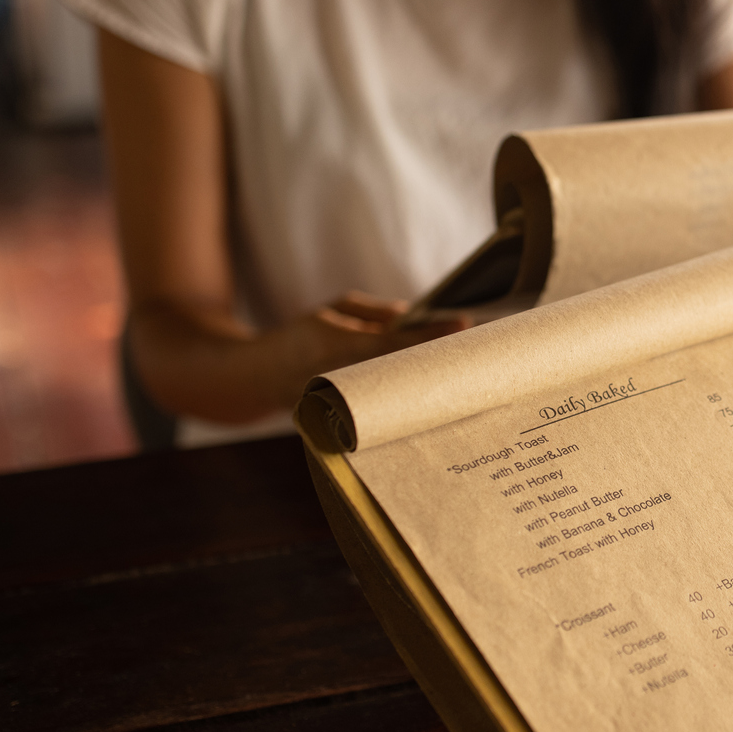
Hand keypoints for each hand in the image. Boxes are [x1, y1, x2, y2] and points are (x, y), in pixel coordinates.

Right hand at [274, 293, 466, 406]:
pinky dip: (409, 397)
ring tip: (458, 370)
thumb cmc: (298, 338)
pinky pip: (387, 408)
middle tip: (472, 351)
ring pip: (401, 393)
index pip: (398, 342)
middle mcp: (349, 379)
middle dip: (437, 361)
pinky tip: (430, 391)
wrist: (259, 379)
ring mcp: (349, 404)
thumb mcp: (330, 311)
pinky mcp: (350, 420)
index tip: (461, 323)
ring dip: (428, 382)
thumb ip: (371, 313)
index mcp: (342, 348)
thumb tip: (408, 316)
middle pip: (407, 372)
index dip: (431, 334)